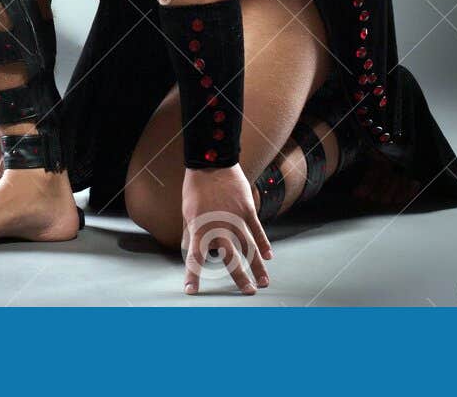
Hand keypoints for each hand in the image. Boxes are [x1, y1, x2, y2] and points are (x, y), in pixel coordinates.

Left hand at [179, 165, 271, 294]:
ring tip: (263, 281)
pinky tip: (269, 256)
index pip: (194, 257)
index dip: (192, 275)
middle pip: (231, 258)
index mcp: (200, 229)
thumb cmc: (196, 189)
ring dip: (258, 266)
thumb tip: (189, 253)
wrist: (210, 163)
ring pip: (250, 247)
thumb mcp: (188, 213)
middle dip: (240, 277)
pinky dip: (264, 243)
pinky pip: (257, 230)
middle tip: (248, 292)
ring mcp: (235, 218)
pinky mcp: (247, 209)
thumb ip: (191, 235)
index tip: (190, 291)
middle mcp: (218, 227)